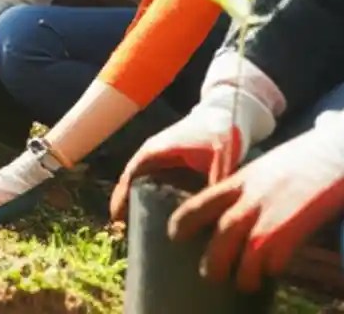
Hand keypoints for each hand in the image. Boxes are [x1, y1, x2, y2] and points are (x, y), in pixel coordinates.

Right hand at [110, 85, 274, 221]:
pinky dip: (144, 197)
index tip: (118, 218)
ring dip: (133, 202)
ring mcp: (157, 158)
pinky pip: (149, 182)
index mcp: (156, 151)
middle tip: (123, 230)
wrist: (226, 112)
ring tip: (132, 228)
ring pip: (137, 183)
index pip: (130, 176)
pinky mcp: (167, 163)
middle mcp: (151, 154)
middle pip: (129, 182)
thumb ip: (216, 181)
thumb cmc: (219, 131)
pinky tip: (152, 216)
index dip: (122, 198)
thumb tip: (215, 211)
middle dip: (124, 205)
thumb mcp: (220, 156)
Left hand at [168, 100, 343, 291]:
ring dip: (241, 274)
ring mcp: (270, 212)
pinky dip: (271, 270)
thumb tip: (249, 202)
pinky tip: (274, 273)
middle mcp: (249, 196)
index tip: (175, 235)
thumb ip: (254, 185)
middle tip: (210, 274)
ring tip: (243, 283)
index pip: (200, 203)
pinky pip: (273, 258)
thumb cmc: (314, 154)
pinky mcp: (293, 226)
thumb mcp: (270, 165)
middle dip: (211, 260)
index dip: (183, 222)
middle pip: (218, 235)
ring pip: (242, 253)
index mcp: (242, 179)